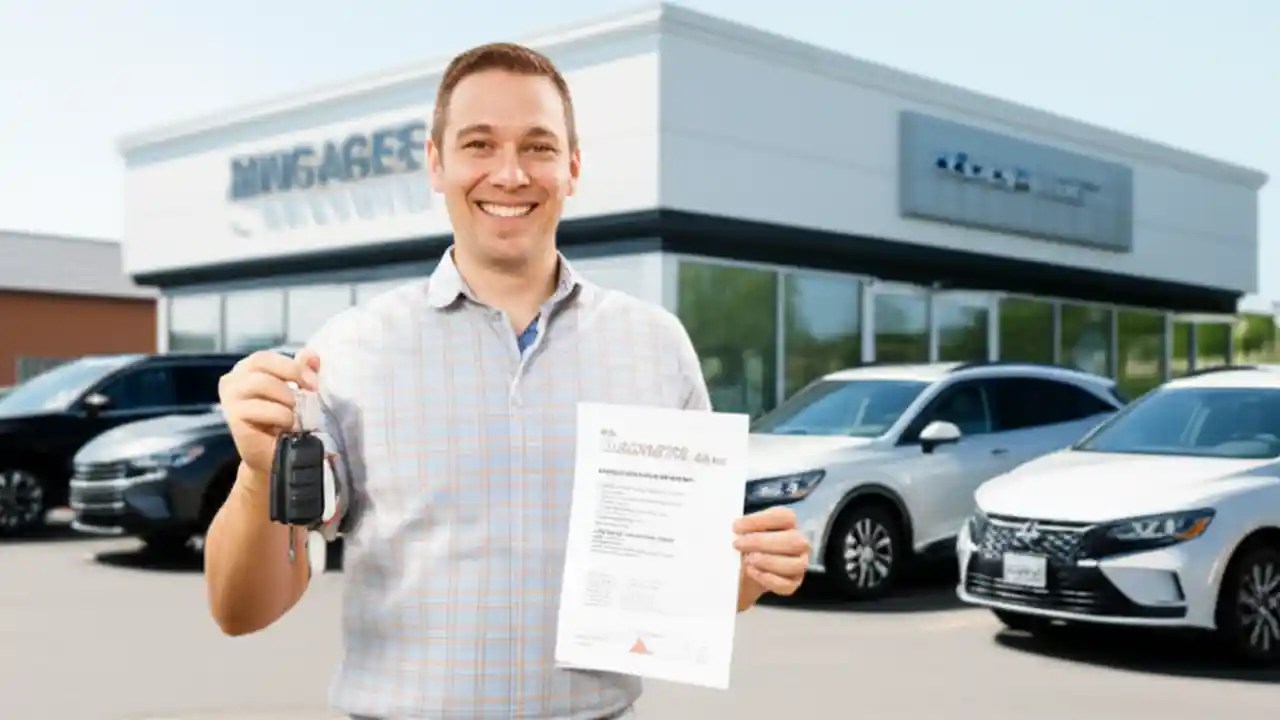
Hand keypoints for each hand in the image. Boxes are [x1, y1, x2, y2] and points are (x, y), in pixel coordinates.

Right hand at [218, 349, 320, 476]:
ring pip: (263, 383)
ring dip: (287, 399)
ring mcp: (230, 398)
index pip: (265, 356)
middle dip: (292, 374)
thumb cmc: (284, 420)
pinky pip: (262, 408)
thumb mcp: (297, 390)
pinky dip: (282, 416)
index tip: (314, 381)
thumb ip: (302, 370)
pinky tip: (286, 426)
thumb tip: (312, 356)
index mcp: (246, 370)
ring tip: (294, 414)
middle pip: (261, 362)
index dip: (292, 364)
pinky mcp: (233, 417)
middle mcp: (232, 380)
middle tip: (311, 392)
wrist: (276, 454)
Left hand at [733, 506, 809, 606]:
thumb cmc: (746, 546)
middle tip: (738, 544)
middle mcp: (799, 542)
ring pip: (796, 564)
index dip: (759, 521)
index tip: (736, 527)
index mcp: (788, 522)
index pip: (783, 516)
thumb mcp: (744, 533)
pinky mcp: (794, 583)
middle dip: (762, 542)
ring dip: (768, 562)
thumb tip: (734, 530)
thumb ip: (742, 530)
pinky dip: (769, 579)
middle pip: (793, 540)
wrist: (744, 573)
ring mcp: (799, 563)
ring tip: (747, 560)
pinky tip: (752, 572)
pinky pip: (788, 584)